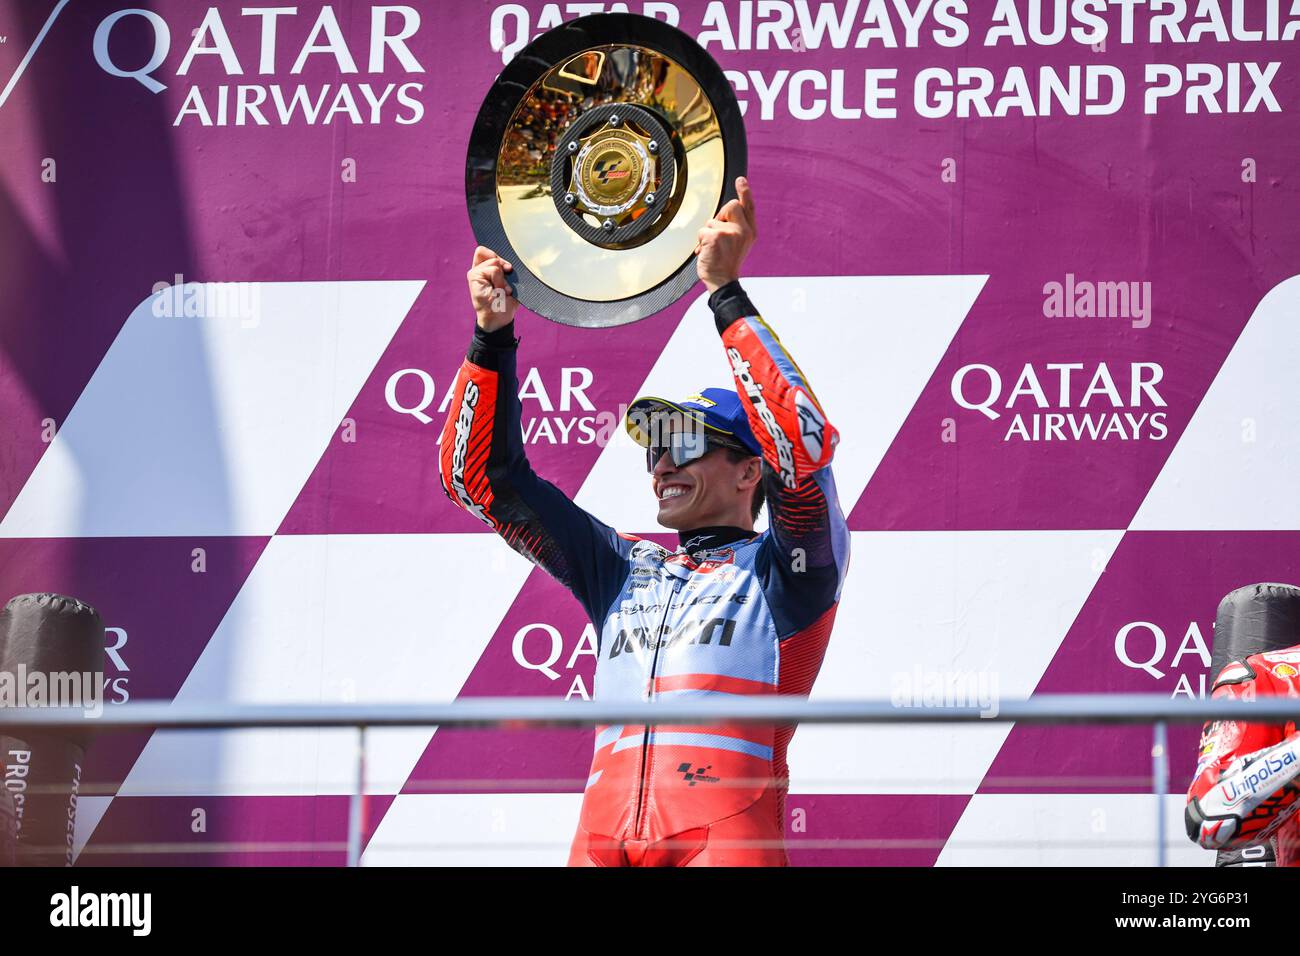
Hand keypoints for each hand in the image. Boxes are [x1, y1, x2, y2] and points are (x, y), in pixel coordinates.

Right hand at [467, 246, 518, 330]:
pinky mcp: (473, 276)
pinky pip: (493, 269)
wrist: (498, 319)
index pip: (486, 251)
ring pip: (495, 262)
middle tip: (503, 285)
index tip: (507, 269)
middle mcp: (478, 270)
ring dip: (502, 279)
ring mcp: (475, 273)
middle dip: (503, 267)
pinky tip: (498, 292)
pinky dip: (499, 281)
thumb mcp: (510, 284)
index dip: (498, 257)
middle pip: (491, 254)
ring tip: (501, 291)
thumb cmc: (505, 303)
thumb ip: (506, 271)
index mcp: (485, 270)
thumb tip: (508, 262)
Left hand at [695, 176, 756, 292]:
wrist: (723, 281)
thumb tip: (723, 213)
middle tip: (718, 235)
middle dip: (720, 216)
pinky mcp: (716, 237)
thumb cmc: (727, 263)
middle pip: (730, 206)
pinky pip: (702, 230)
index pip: (748, 206)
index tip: (741, 179)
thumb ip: (735, 227)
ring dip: (708, 234)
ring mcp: (731, 233)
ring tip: (713, 249)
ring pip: (712, 220)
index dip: (744, 192)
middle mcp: (744, 230)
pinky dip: (700, 242)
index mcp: (750, 231)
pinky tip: (706, 252)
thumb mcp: (738, 243)